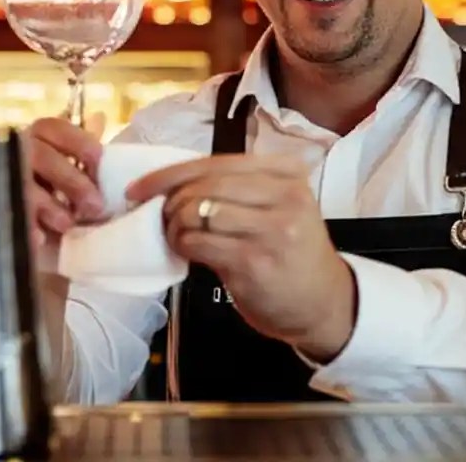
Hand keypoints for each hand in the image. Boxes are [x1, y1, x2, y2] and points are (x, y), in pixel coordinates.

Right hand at [23, 113, 106, 247]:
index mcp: (36, 138)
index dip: (78, 141)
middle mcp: (15, 152)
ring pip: (21, 183)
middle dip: (71, 180)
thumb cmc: (52, 188)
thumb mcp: (67, 166)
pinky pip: (5, 213)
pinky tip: (39, 239)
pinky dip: (24, 226)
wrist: (18, 224)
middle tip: (95, 206)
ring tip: (67, 223)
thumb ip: (81, 148)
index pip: (54, 127)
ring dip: (48, 204)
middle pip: (42, 157)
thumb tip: (99, 117)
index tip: (99, 161)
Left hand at [126, 154, 356, 361]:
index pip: (214, 162)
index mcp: (286, 173)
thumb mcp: (279, 206)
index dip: (169, 173)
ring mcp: (271, 229)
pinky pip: (198, 243)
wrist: (324, 302)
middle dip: (170, 201)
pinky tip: (187, 252)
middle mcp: (283, 195)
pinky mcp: (254, 262)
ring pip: (196, 212)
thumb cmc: (292, 253)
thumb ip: (238, 188)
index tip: (141, 186)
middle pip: (203, 185)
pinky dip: (182, 246)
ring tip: (178, 236)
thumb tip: (173, 184)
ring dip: (174, 226)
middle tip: (161, 217)